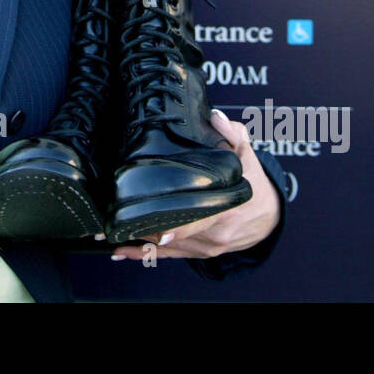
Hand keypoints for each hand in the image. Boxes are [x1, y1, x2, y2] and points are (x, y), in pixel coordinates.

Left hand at [110, 108, 280, 261]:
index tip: (163, 230)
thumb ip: (232, 134)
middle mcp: (216, 232)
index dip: (182, 226)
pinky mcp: (198, 253)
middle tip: (112, 223)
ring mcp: (206, 246)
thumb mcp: (247, 155)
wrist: (267, 216)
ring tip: (107, 234)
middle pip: (176, 234)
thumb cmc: (254, 184)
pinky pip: (168, 256)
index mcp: (228, 208)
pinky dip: (143, 254)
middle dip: (144, 228)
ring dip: (137, 240)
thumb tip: (216, 117)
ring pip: (167, 247)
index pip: (203, 220)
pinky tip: (120, 251)